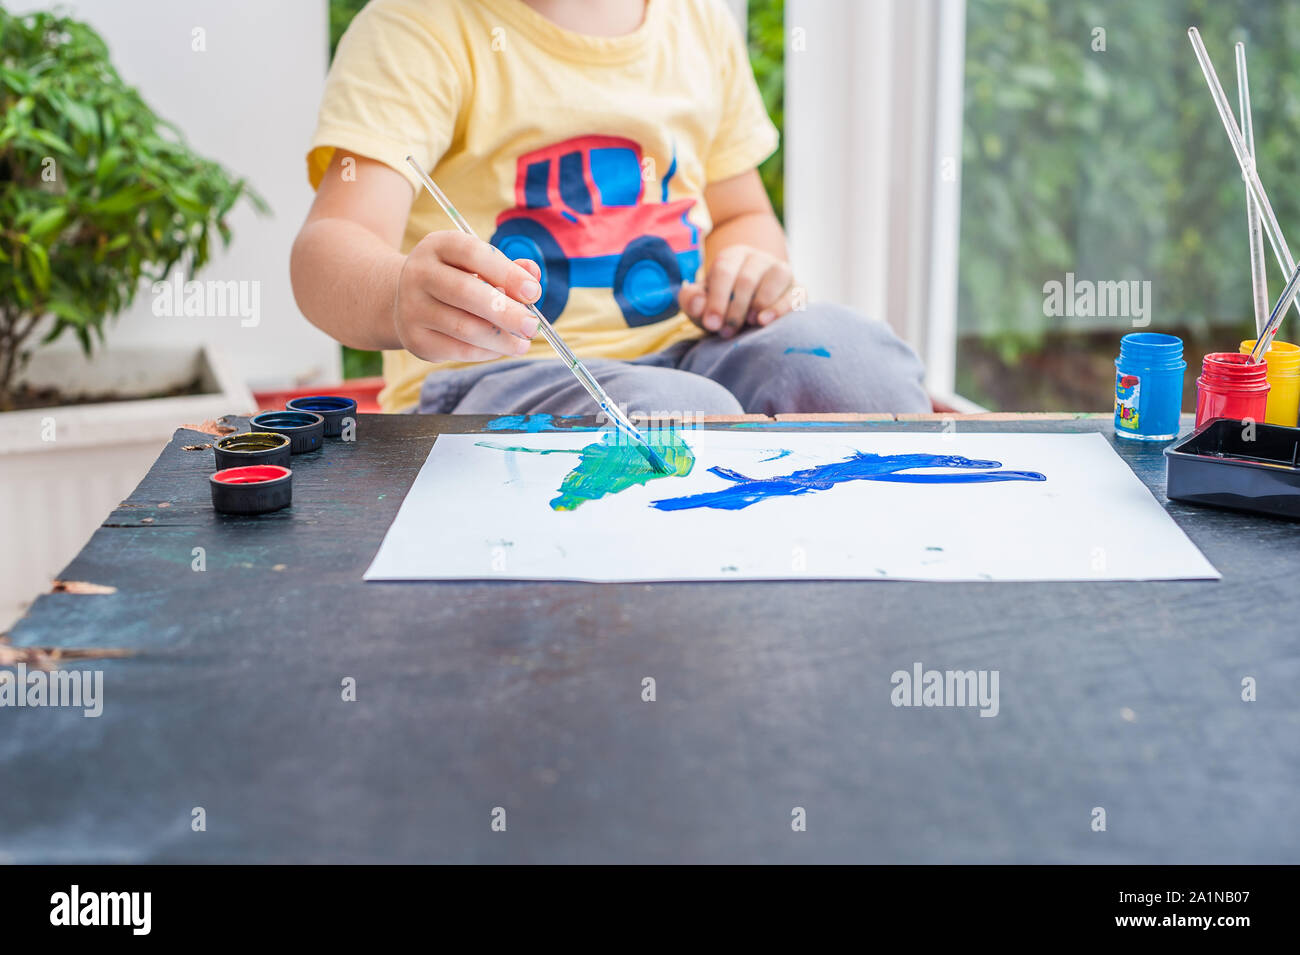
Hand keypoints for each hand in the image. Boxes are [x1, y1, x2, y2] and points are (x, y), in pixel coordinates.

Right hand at [392, 231, 542, 362]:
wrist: (404, 297)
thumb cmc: (455, 278)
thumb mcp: (477, 264)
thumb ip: (507, 268)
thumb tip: (533, 275)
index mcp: (438, 245)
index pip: (472, 253)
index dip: (506, 273)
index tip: (533, 292)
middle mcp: (419, 273)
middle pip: (465, 292)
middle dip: (505, 312)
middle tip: (531, 327)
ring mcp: (413, 307)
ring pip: (463, 326)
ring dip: (500, 339)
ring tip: (522, 344)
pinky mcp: (415, 338)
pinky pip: (458, 349)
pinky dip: (486, 352)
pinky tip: (500, 349)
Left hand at [678, 244, 794, 338]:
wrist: (747, 311)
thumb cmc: (721, 305)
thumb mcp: (701, 303)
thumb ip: (692, 301)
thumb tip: (699, 304)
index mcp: (732, 256)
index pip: (724, 270)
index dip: (717, 298)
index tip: (711, 324)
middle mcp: (758, 258)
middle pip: (748, 278)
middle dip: (735, 308)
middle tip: (726, 332)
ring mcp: (781, 271)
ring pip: (776, 276)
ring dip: (760, 302)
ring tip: (749, 323)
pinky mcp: (798, 288)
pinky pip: (796, 293)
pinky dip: (782, 307)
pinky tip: (766, 321)